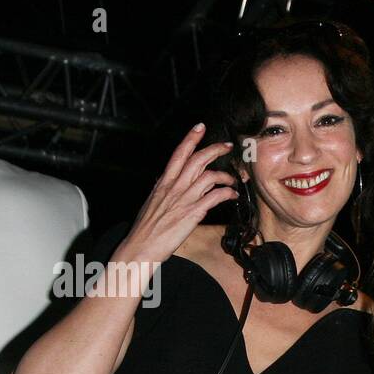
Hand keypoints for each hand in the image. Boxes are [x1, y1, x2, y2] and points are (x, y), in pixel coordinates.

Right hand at [119, 124, 237, 261]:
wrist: (140, 247)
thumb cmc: (146, 229)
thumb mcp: (152, 203)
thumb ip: (163, 191)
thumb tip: (167, 181)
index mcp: (163, 183)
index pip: (178, 154)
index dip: (190, 138)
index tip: (200, 127)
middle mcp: (173, 187)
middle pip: (197, 159)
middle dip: (215, 149)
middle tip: (228, 145)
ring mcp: (183, 199)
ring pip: (208, 175)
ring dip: (225, 175)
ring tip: (233, 180)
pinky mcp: (192, 213)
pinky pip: (214, 196)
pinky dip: (227, 193)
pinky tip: (232, 195)